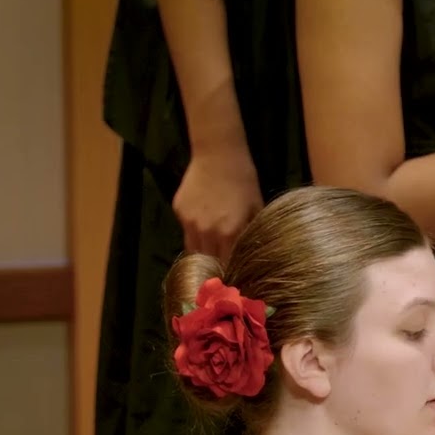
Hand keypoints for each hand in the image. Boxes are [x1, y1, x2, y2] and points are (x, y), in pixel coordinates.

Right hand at [173, 147, 262, 262]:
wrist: (218, 154)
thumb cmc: (244, 180)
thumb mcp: (256, 208)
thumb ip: (251, 235)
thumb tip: (251, 258)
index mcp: (229, 233)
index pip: (226, 265)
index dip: (230, 273)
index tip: (234, 280)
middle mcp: (206, 231)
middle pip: (207, 261)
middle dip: (214, 268)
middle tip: (222, 271)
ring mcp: (188, 221)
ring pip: (193, 249)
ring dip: (202, 253)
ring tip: (211, 254)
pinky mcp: (178, 210)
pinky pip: (186, 230)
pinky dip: (194, 232)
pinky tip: (203, 222)